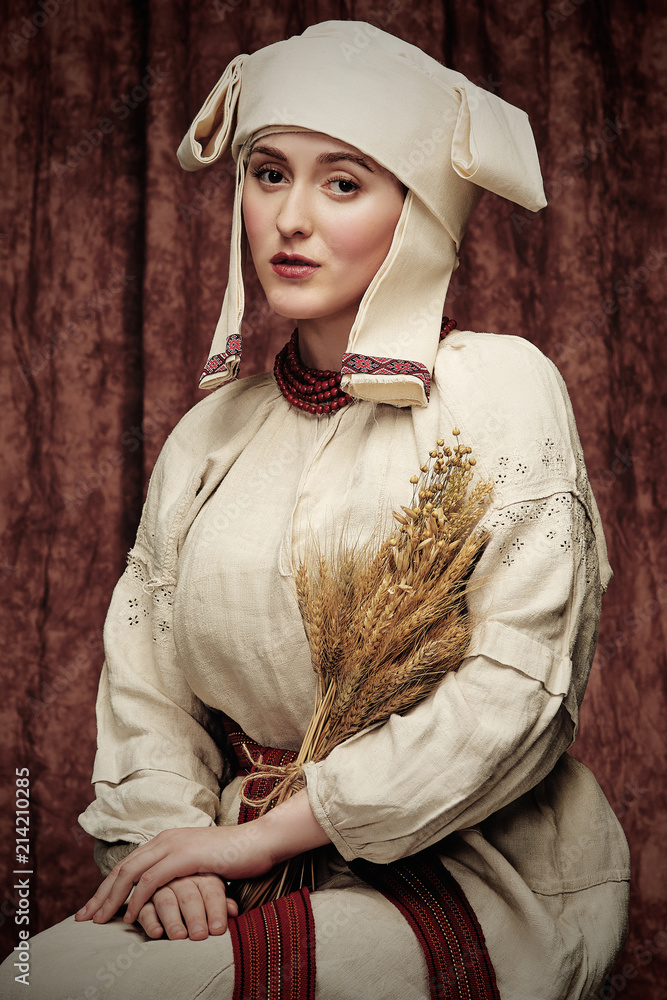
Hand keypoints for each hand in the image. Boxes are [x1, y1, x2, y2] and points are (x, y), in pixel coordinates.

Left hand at [76, 791, 328, 927]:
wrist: (259, 842)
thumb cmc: (236, 857)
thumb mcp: (201, 866)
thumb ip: (181, 875)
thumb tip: (167, 895)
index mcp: (167, 839)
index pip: (129, 864)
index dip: (108, 888)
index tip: (94, 909)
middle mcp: (166, 838)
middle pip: (122, 868)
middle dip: (100, 894)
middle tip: (84, 918)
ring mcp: (174, 844)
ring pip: (131, 873)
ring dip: (111, 898)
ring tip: (99, 921)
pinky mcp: (184, 855)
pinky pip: (151, 880)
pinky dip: (137, 899)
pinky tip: (130, 916)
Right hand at [136, 874, 238, 939]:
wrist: (175, 877)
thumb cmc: (200, 891)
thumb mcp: (214, 893)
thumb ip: (222, 903)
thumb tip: (234, 911)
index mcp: (203, 875)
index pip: (212, 892)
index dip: (216, 911)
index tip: (218, 930)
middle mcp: (182, 879)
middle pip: (189, 897)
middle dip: (195, 918)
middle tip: (199, 936)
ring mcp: (161, 887)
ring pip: (166, 901)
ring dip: (172, 920)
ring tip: (179, 937)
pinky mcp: (144, 899)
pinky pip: (145, 909)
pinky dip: (150, 921)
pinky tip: (156, 933)